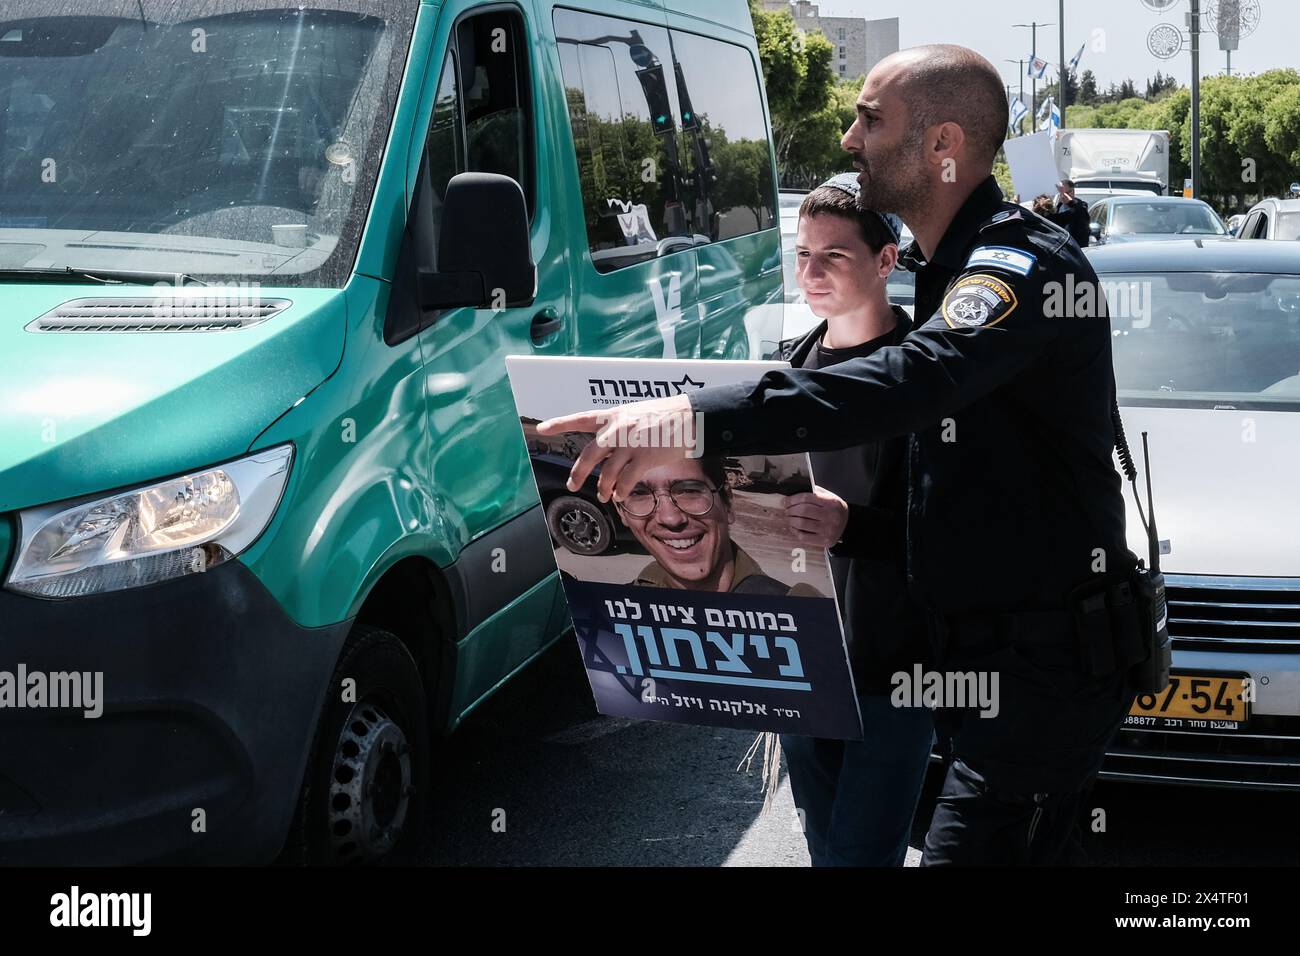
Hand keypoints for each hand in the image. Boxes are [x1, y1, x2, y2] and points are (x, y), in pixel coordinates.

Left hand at [536, 394, 695, 502]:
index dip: (559, 424)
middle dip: (578, 473)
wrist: (691, 416)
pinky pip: (626, 481)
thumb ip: (619, 429)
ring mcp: (631, 444)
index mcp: (613, 415)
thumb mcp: (636, 413)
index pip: (580, 418)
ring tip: (604, 495)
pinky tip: (621, 495)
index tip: (542, 429)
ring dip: (604, 488)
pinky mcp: (645, 458)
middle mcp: (618, 429)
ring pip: (608, 473)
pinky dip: (621, 492)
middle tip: (572, 485)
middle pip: (589, 455)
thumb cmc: (667, 415)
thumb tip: (608, 450)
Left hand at [783, 485, 848, 548]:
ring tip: (789, 518)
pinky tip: (794, 528)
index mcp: (831, 503)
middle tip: (786, 510)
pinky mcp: (824, 541)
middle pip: (803, 511)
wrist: (848, 526)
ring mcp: (827, 530)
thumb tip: (793, 496)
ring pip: (802, 524)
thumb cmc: (835, 510)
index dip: (793, 499)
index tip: (785, 501)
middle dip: (790, 510)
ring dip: (791, 520)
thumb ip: (815, 494)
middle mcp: (831, 516)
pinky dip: (795, 531)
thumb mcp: (830, 497)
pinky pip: (804, 536)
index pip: (807, 498)